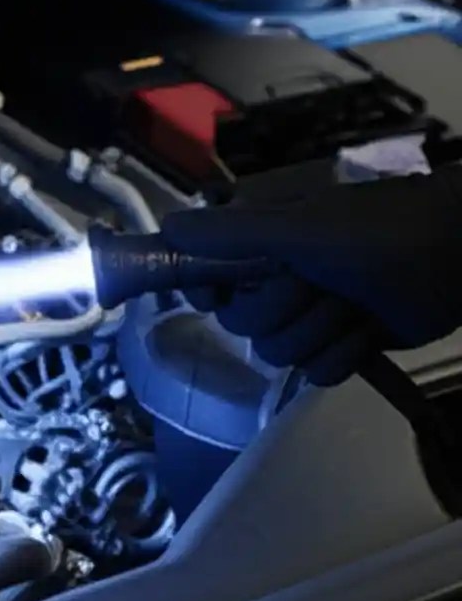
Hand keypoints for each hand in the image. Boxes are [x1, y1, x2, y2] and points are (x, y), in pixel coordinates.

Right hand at [161, 169, 461, 385]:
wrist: (458, 254)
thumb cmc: (380, 232)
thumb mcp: (300, 228)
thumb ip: (230, 232)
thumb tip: (167, 226)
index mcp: (260, 245)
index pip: (204, 277)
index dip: (211, 289)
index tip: (221, 291)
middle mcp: (277, 279)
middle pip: (242, 324)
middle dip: (286, 308)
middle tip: (319, 282)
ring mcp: (310, 316)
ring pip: (281, 352)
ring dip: (323, 329)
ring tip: (354, 302)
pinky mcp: (341, 347)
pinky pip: (318, 373)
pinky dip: (347, 353)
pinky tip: (369, 328)